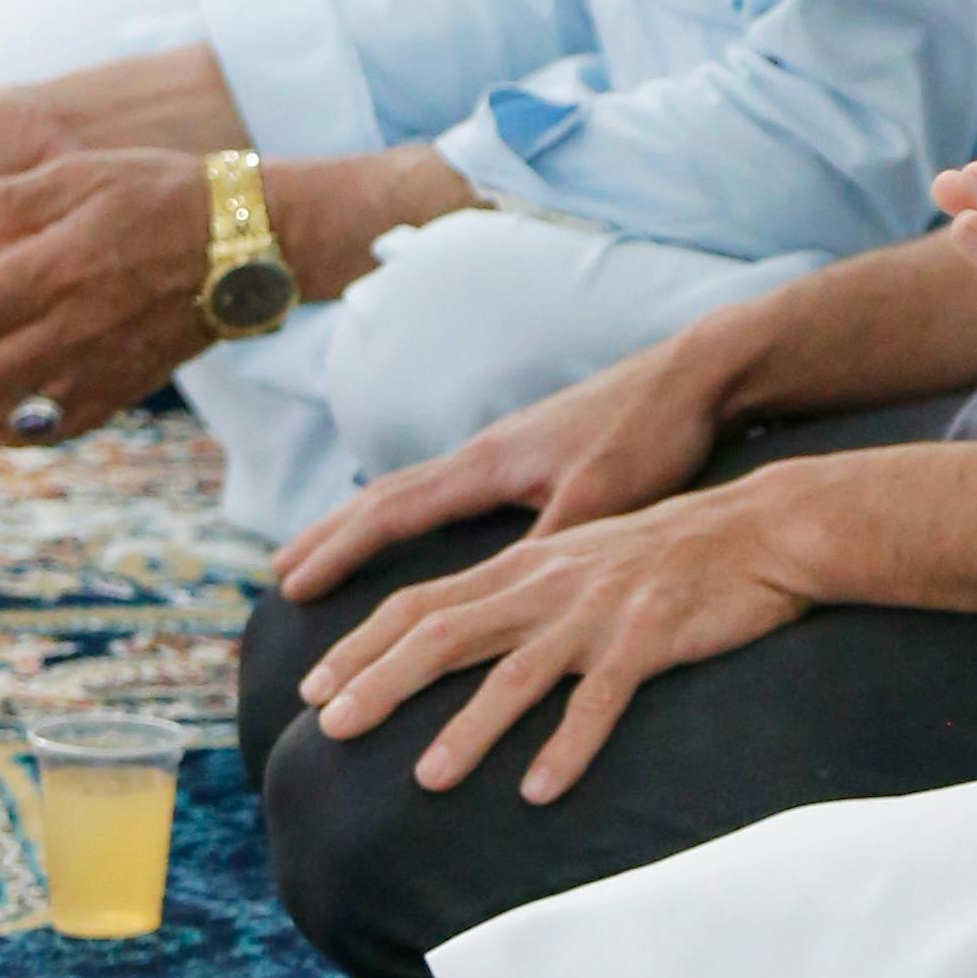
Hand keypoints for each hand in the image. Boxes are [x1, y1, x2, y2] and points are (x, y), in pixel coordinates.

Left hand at [0, 146, 208, 432]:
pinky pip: (61, 427)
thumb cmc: (162, 197)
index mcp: (53, 270)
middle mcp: (70, 329)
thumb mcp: (80, 175)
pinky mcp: (124, 386)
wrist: (248, 246)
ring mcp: (98, 366)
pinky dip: (17, 435)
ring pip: (9, 414)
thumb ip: (1, 199)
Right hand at [275, 335, 730, 603]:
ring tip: (329, 553)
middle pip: (385, 495)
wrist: (696, 377)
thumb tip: (495, 599)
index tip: (291, 584)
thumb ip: (548, 547)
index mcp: (489, 463)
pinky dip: (411, 512)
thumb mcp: (602, 499)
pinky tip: (418, 531)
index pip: (392, 510)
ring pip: (414, 488)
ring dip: (364, 522)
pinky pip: (446, 487)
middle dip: (330, 536)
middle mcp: (484, 451)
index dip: (339, 549)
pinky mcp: (531, 451)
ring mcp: (505, 448)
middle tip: (280, 575)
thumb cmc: (653, 436)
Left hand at [288, 471, 828, 798]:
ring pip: (515, 672)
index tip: (315, 689)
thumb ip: (530, 591)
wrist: (768, 527)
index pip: (424, 602)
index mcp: (528, 565)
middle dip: (381, 681)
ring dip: (467, 728)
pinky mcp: (652, 637)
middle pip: (445, 632)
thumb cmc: (679, 554)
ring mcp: (599, 612)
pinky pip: (601, 699)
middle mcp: (550, 585)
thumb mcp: (587, 559)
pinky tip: (540, 792)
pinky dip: (567, 746)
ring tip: (426, 778)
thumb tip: (474, 634)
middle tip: (329, 729)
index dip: (364, 644)